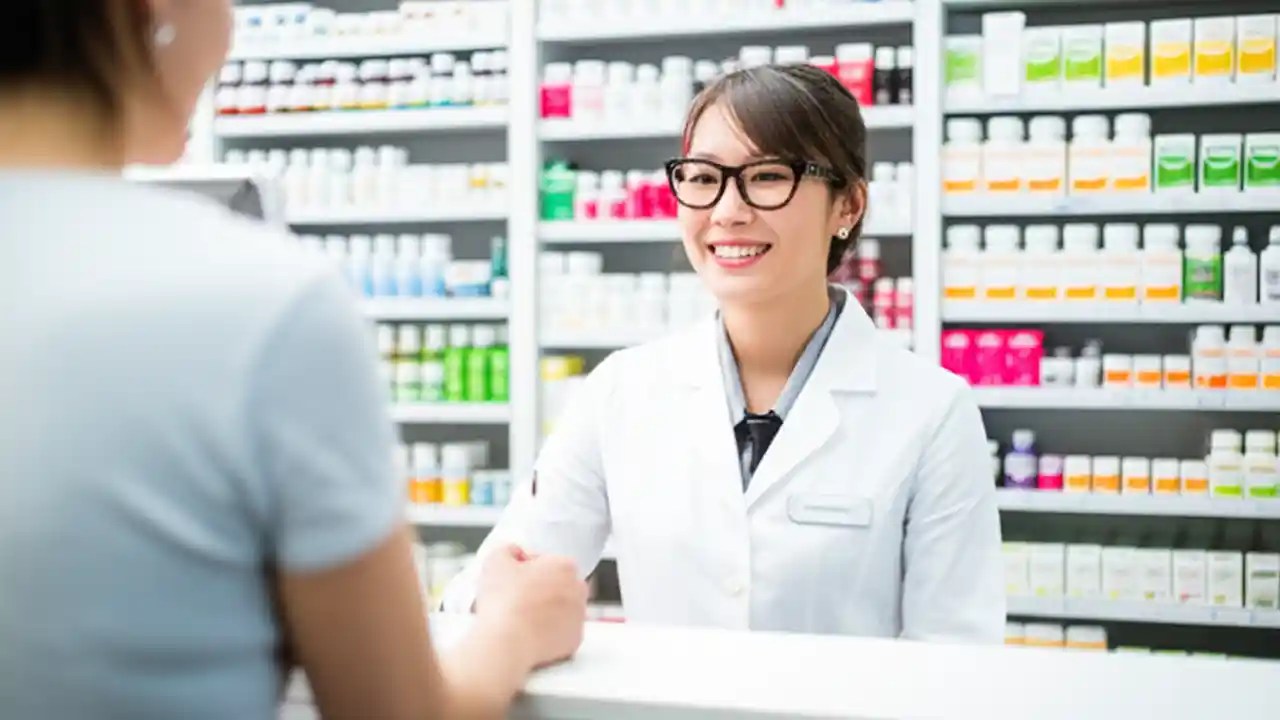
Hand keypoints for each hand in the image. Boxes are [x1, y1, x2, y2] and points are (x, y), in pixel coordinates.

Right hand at [474, 545, 587, 669]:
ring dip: (544, 610)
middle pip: (556, 584)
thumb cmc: (504, 601)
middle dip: (539, 589)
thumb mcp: (495, 560)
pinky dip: (547, 632)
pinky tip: (528, 633)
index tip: (512, 579)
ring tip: (519, 618)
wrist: (507, 643)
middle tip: (515, 598)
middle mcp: (579, 590)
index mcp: (565, 566)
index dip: (525, 569)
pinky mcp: (574, 641)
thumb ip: (508, 550)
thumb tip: (515, 553)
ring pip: (560, 609)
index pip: (545, 561)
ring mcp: (579, 618)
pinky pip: (560, 632)